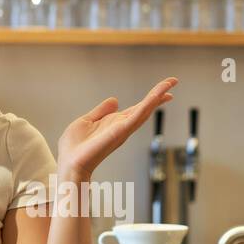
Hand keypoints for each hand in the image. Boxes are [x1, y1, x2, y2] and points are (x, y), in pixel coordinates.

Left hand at [57, 77, 176, 178]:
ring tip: (170, 83)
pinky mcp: (122, 131)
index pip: (137, 108)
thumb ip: (101, 111)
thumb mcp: (86, 121)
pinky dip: (149, 103)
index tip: (164, 89)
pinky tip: (158, 94)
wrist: (70, 162)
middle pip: (146, 108)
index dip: (150, 98)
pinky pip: (139, 114)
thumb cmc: (74, 147)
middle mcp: (123, 126)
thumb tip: (114, 100)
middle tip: (173, 81)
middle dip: (159, 94)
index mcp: (115, 123)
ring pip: (145, 109)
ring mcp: (124, 129)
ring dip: (158, 95)